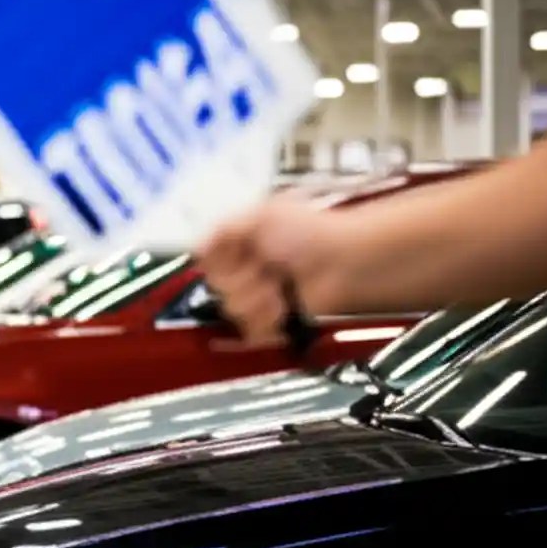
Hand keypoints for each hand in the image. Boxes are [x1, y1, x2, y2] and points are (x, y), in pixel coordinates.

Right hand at [196, 193, 340, 343]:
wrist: (350, 265)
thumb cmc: (313, 233)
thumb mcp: (262, 214)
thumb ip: (223, 229)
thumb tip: (197, 246)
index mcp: (239, 240)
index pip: (204, 260)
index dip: (219, 263)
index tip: (237, 257)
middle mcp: (246, 267)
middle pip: (216, 289)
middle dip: (243, 283)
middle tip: (267, 272)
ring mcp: (260, 295)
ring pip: (233, 311)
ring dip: (259, 302)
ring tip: (280, 291)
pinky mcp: (274, 321)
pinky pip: (251, 333)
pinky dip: (267, 325)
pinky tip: (281, 311)